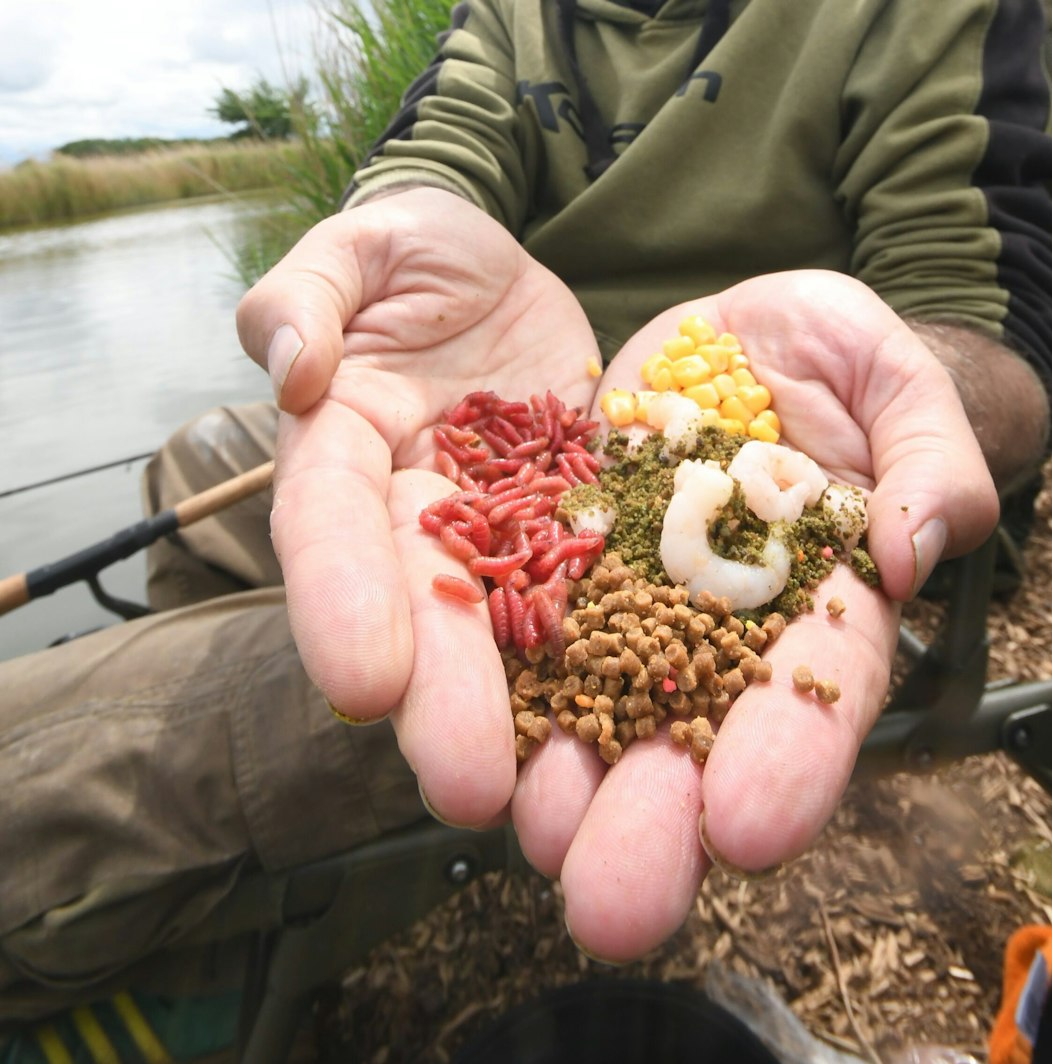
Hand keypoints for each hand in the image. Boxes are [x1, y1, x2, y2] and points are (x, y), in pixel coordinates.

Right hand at [236, 188, 600, 820]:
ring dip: (529, 708)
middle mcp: (419, 511)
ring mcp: (503, 529)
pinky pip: (599, 582)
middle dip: (443, 698)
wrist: (497, 269)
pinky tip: (650, 704)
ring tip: (555, 789)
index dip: (341, 605)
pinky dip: (618, 642)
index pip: (330, 528)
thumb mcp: (355, 249)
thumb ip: (308, 296)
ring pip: (513, 620)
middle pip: (426, 607)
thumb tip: (293, 366)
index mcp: (344, 449)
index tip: (361, 686)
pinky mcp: (577, 523)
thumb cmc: (411, 252)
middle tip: (468, 790)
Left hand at [509, 270, 998, 960]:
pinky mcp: (559, 553)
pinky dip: (497, 675)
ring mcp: (631, 592)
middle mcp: (718, 620)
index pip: (816, 687)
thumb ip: (928, 455)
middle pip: (696, 727)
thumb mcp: (895, 376)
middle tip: (617, 908)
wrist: (726, 334)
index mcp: (820, 592)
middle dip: (658, 818)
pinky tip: (471, 737)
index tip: (753, 829)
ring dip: (566, 775)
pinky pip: (525, 614)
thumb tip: (908, 547)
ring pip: (598, 694)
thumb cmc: (831, 353)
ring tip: (531, 838)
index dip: (792, 758)